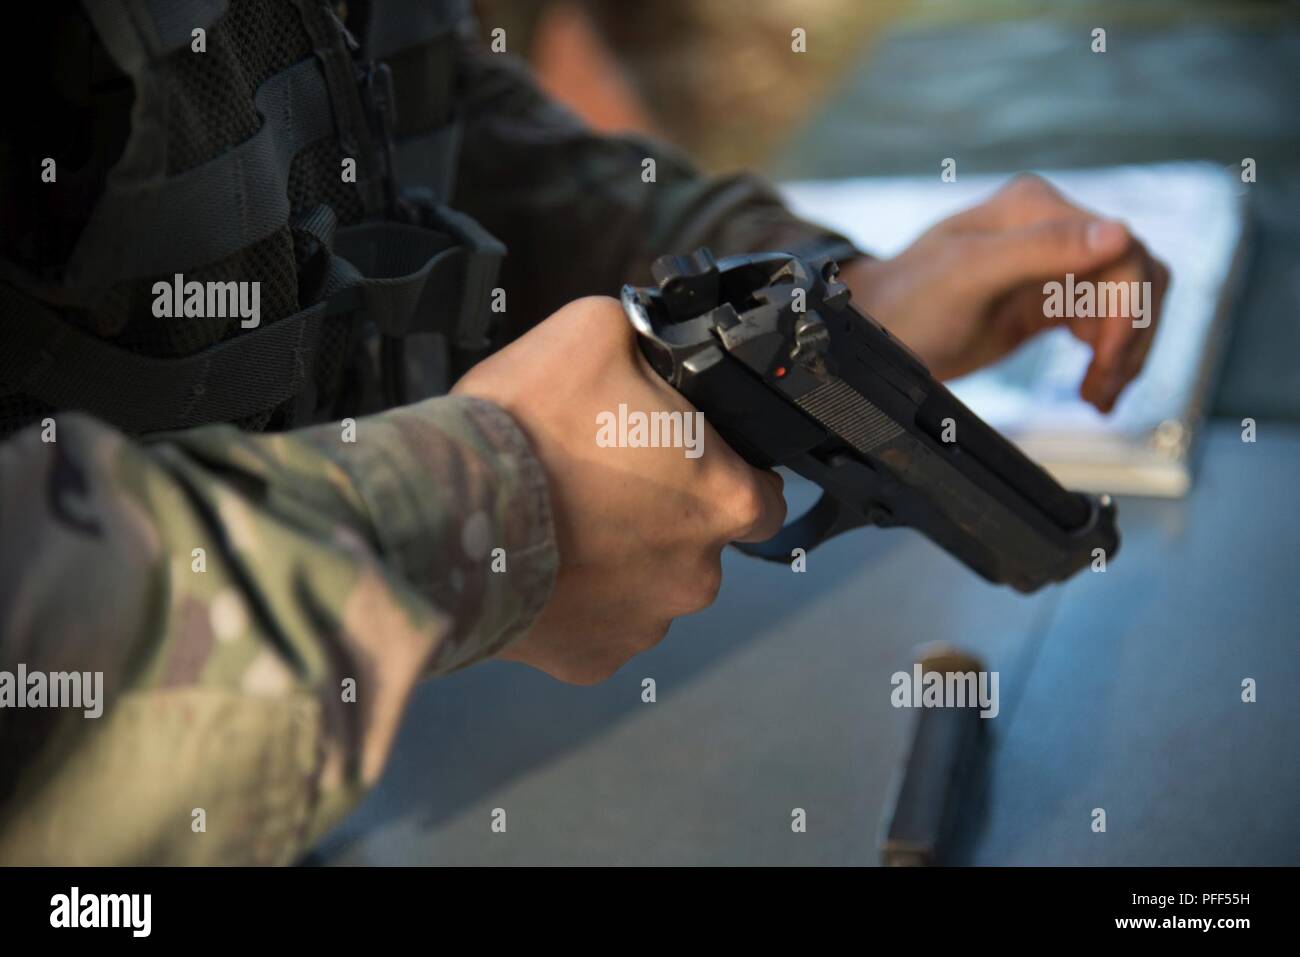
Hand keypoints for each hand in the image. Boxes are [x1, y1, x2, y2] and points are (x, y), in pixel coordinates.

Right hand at [452, 296, 785, 683]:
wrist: (440, 509)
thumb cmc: (526, 422)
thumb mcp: (598, 327)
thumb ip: (647, 338)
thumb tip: (650, 341)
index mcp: (724, 501)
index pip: (765, 498)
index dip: (728, 473)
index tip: (683, 460)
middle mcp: (699, 575)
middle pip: (698, 543)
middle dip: (662, 514)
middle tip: (603, 479)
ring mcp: (644, 625)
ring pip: (647, 586)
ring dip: (619, 558)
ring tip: (563, 520)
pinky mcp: (591, 660)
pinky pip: (597, 626)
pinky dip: (577, 600)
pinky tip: (543, 563)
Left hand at [839, 173, 1170, 411]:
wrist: (874, 333)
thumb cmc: (907, 300)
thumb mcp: (968, 274)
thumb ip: (1039, 250)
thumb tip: (1117, 232)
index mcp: (1035, 208)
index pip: (1122, 249)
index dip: (1128, 307)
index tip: (1106, 357)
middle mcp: (1050, 228)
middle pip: (1136, 276)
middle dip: (1130, 335)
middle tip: (1103, 384)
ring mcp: (1052, 265)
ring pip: (1128, 302)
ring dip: (1125, 351)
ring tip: (1098, 394)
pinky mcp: (1048, 301)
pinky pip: (1105, 323)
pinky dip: (1109, 358)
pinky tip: (1094, 390)